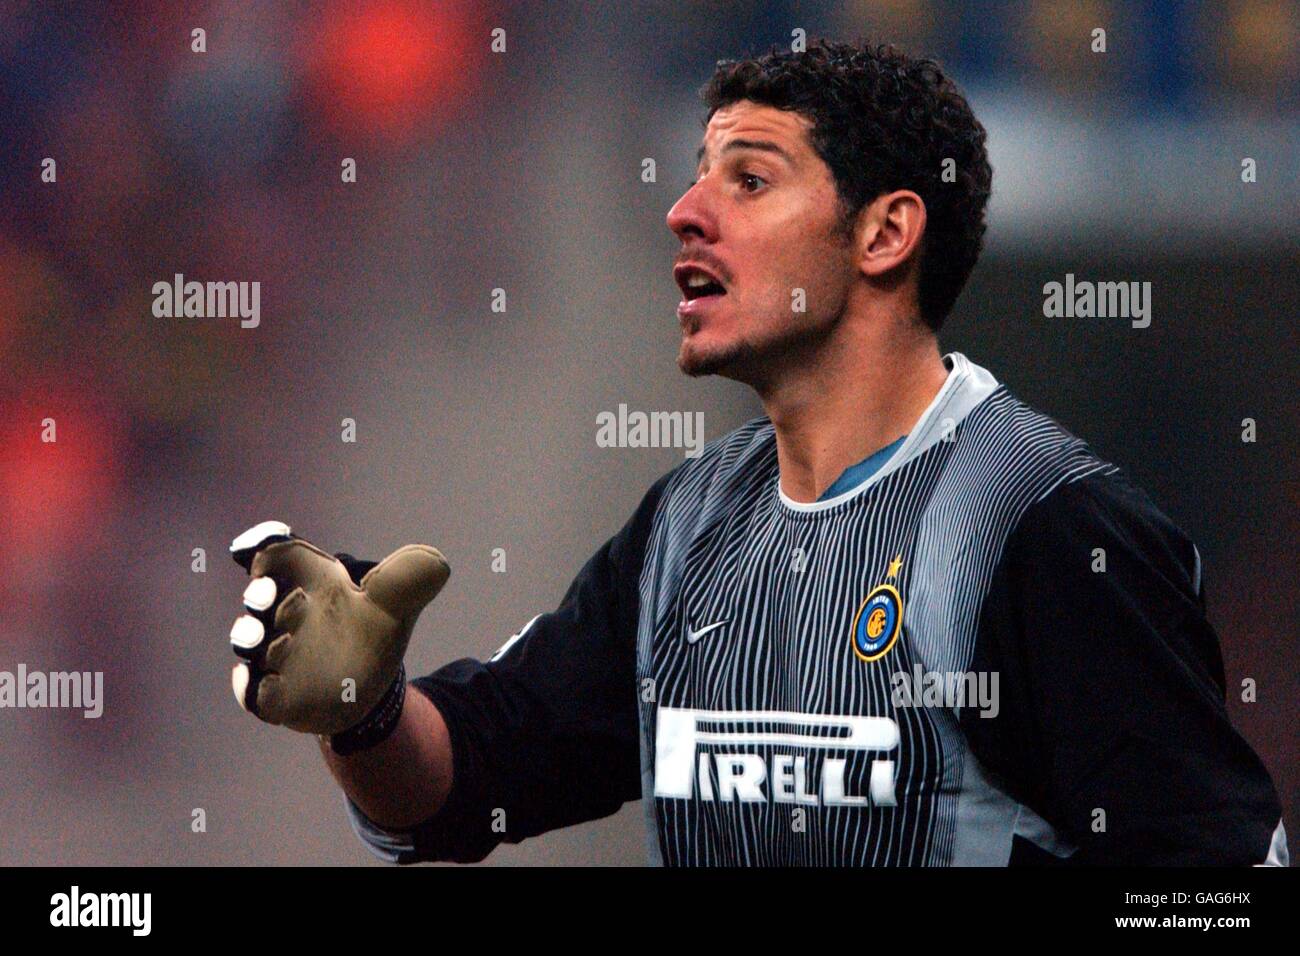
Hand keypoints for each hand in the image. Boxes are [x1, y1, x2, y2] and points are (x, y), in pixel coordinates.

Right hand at [227, 520, 449, 735]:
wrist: (369, 690)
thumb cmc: (372, 635)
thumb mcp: (394, 607)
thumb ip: (408, 582)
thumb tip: (437, 561)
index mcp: (312, 584)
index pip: (281, 555)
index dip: (267, 544)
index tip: (261, 546)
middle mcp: (283, 614)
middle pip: (258, 595)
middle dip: (259, 593)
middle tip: (269, 593)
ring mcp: (274, 653)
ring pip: (248, 640)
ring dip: (251, 637)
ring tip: (279, 641)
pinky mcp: (272, 692)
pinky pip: (250, 690)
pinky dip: (248, 686)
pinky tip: (254, 681)